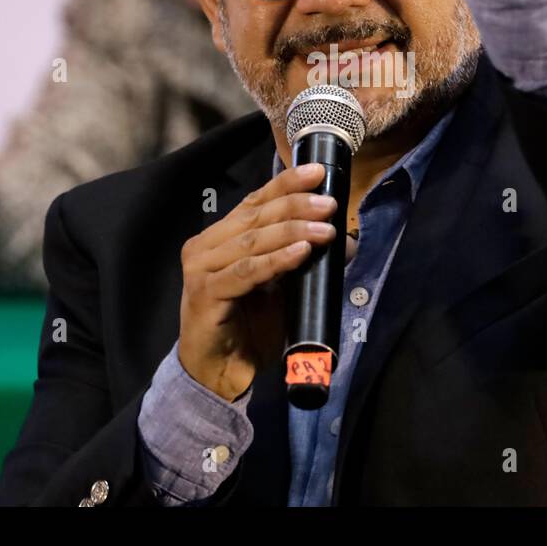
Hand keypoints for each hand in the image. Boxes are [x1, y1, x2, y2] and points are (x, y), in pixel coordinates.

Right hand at [177, 163, 337, 401]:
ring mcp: (201, 270)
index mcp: (219, 238)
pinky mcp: (205, 294)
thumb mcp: (279, 287)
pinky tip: (301, 252)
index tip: (318, 170)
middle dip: (296, 204)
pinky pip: (247, 271)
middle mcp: (205, 247)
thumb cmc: (247, 328)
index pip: (255, 202)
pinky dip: (276, 260)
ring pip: (252, 240)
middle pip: (255, 216)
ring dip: (292, 230)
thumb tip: (344, 238)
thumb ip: (298, 259)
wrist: (218, 375)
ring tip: (325, 227)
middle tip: (329, 202)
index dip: (286, 184)